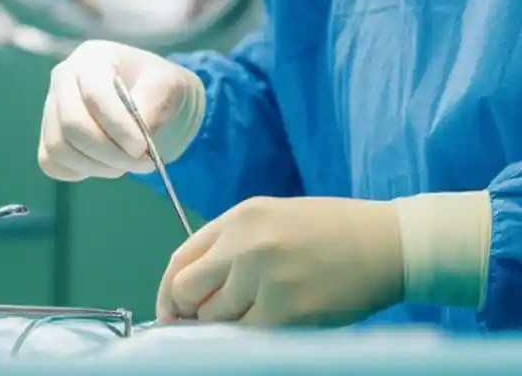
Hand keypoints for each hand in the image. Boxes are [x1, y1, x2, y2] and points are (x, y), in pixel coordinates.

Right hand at [38, 40, 205, 180]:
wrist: (151, 99)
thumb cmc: (157, 87)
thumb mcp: (169, 84)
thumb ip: (154, 103)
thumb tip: (136, 137)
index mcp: (93, 58)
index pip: (94, 94)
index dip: (118, 126)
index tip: (142, 148)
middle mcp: (63, 78)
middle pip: (72, 124)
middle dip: (109, 152)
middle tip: (140, 163)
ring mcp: (51, 107)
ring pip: (58, 147)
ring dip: (97, 166)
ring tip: (125, 164)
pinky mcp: (48, 135)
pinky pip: (51, 162)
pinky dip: (79, 171)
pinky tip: (104, 165)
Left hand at [157, 196, 402, 326]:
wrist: (391, 244)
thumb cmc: (331, 232)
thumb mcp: (272, 219)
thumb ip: (230, 246)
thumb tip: (191, 288)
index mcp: (239, 218)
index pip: (180, 260)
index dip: (168, 291)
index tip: (170, 310)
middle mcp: (246, 245)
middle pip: (187, 290)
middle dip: (187, 313)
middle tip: (200, 325)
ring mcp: (266, 278)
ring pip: (216, 319)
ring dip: (222, 328)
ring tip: (250, 320)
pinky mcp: (289, 311)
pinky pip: (248, 337)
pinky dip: (248, 340)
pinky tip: (265, 330)